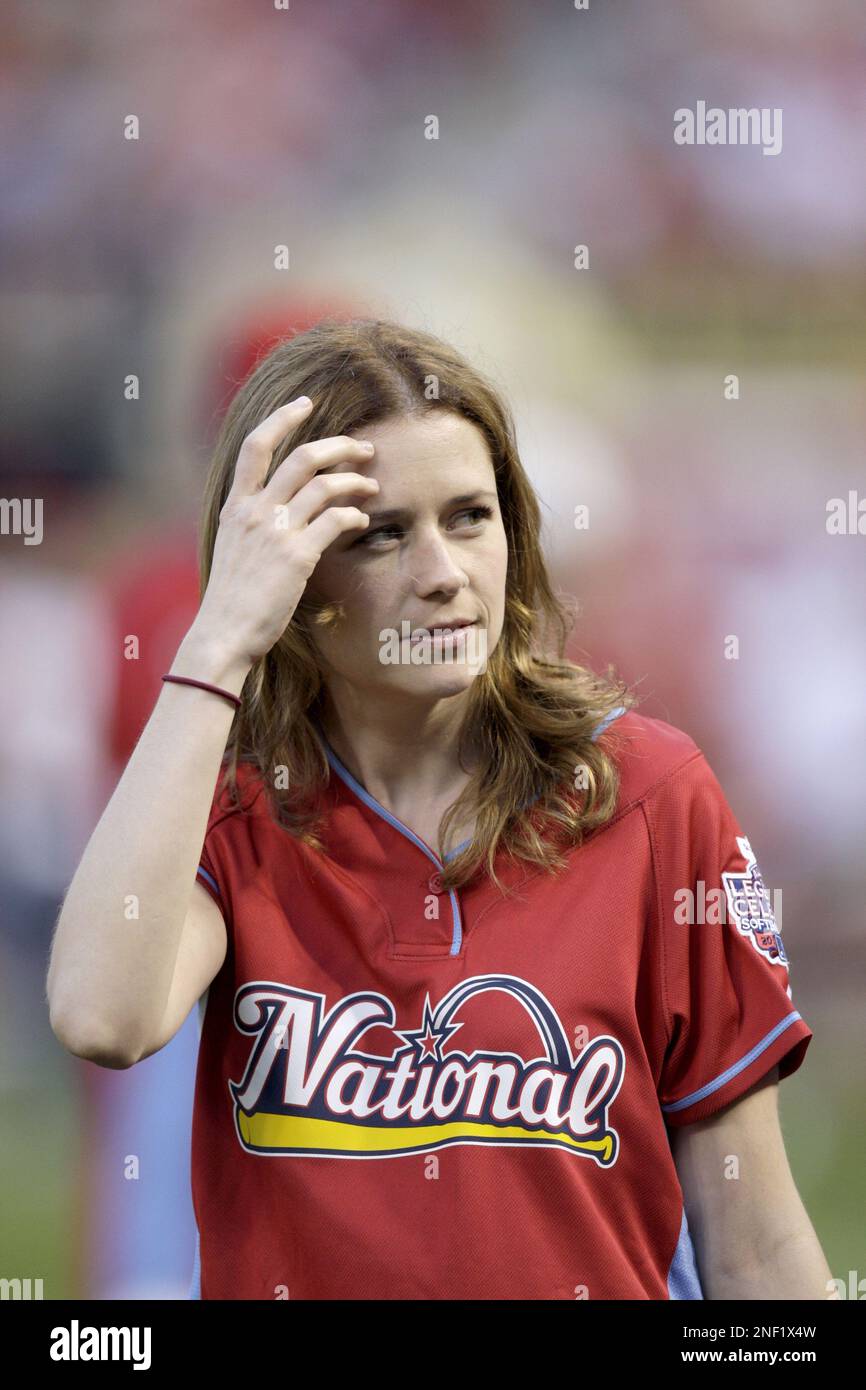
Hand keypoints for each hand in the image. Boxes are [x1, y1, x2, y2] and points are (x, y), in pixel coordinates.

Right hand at [192, 397, 378, 666]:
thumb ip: (250, 522)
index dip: (282, 418)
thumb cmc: (231, 598)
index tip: (305, 404)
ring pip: (324, 485)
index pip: (256, 446)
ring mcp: (275, 532)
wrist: (223, 633)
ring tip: (372, 487)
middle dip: (339, 446)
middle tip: (364, 449)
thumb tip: (272, 506)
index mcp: (235, 506)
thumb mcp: (232, 548)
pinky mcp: (296, 557)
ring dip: (356, 481)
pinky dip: (354, 515)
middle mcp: (254, 511)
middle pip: (302, 457)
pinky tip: (362, 520)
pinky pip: (335, 520)